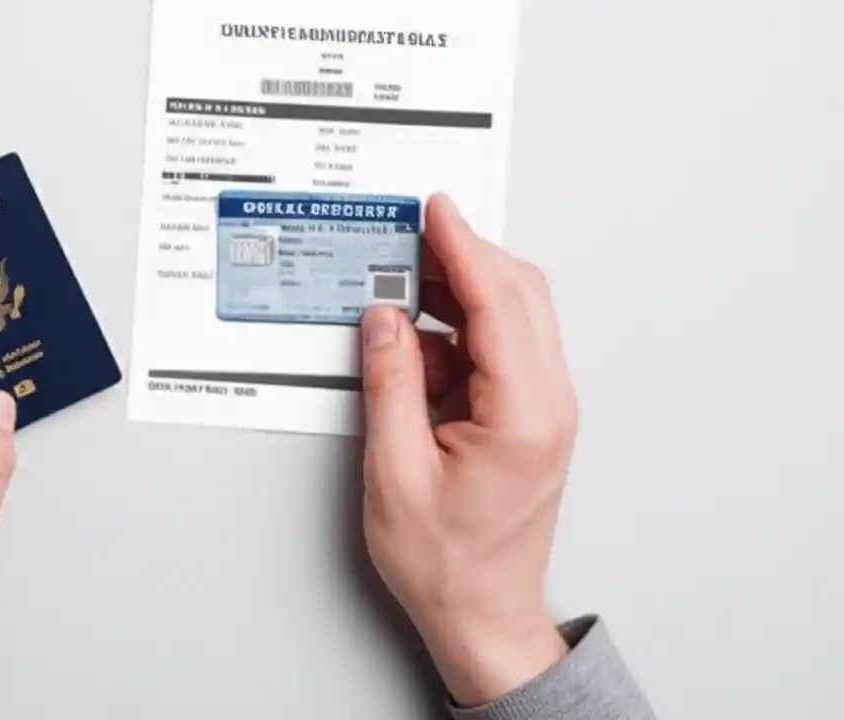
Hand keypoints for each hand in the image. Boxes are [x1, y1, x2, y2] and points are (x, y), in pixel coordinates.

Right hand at [359, 194, 576, 706]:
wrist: (483, 613)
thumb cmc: (448, 563)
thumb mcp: (395, 474)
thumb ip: (389, 386)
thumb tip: (383, 320)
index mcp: (524, 414)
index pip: (498, 302)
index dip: (463, 247)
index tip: (436, 209)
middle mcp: (547, 403)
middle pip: (516, 296)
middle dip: (461, 258)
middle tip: (407, 239)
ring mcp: (543, 409)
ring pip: (508, 319)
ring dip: (456, 298)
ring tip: (397, 296)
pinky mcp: (528, 416)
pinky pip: (495, 351)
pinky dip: (455, 337)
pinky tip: (412, 350)